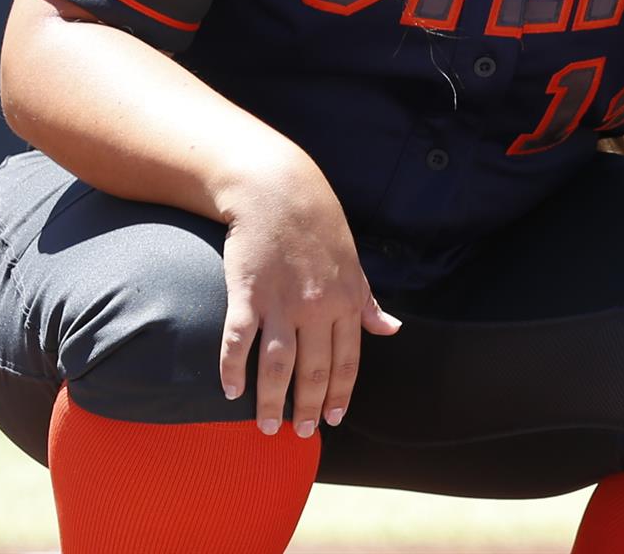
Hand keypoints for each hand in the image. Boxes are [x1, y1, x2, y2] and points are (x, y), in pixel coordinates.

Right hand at [216, 158, 400, 438]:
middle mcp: (317, 306)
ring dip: (272, 401)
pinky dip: (233, 369)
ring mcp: (281, 301)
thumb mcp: (353, 261)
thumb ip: (367, 300)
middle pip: (314, 370)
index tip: (334, 420)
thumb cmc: (318, 224)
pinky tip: (231, 391)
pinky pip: (239, 341)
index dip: (342, 394)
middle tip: (300, 433)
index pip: (348, 361)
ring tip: (267, 426)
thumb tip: (391, 328)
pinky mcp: (247, 293)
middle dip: (309, 407)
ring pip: (278, 366)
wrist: (278, 189)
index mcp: (346, 299)